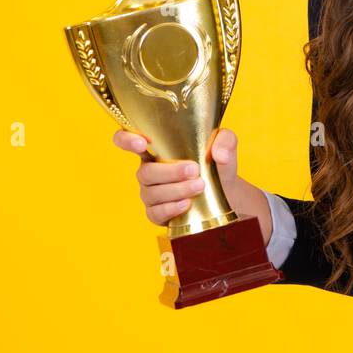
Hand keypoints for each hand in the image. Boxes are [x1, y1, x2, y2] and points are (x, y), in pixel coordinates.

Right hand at [111, 127, 255, 224]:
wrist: (226, 192)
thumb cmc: (217, 163)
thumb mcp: (225, 145)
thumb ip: (225, 140)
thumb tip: (218, 153)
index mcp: (156, 149)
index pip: (127, 139)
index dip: (126, 140)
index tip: (142, 143)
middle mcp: (149, 171)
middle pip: (145, 172)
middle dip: (169, 172)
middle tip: (194, 170)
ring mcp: (151, 193)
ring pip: (151, 193)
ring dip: (176, 190)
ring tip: (199, 186)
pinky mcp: (157, 213)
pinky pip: (155, 213)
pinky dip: (171, 209)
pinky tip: (187, 204)